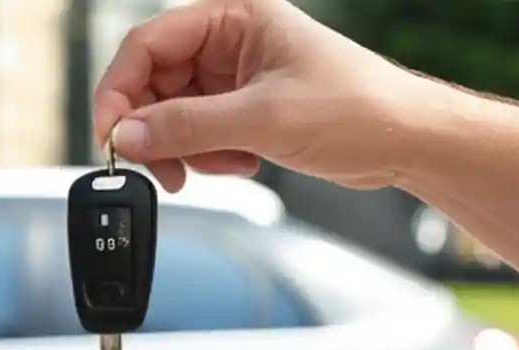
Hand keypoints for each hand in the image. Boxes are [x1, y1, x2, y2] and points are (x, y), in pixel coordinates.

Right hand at [94, 0, 436, 191]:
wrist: (406, 142)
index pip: (148, 45)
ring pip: (170, 115)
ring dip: (186, 149)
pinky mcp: (241, 110)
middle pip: (152, 84)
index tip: (112, 134)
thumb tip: (127, 135)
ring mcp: (233, 76)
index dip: (120, 91)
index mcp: (234, 15)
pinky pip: (196, 134)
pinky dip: (207, 157)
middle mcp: (228, 40)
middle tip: (163, 166)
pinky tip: (243, 162)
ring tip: (225, 163)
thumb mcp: (263, 119)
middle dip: (156, 130)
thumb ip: (187, 126)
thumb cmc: (360, 108)